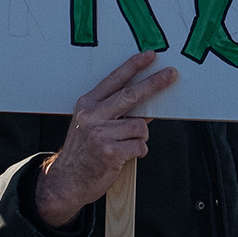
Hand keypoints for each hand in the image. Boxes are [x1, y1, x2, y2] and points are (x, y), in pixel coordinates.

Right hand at [33, 52, 177, 229]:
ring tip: (126, 146)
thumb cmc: (83, 152)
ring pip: (140, 126)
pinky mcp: (110, 152)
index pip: (114, 80)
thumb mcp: (92, 125)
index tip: (149, 55)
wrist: (66, 181)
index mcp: (87, 104)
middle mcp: (92, 116)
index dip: (133, 66)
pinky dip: (138, 151)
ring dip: (140, 137)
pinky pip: (140, 145)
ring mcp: (100, 134)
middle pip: (130, 94)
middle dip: (154, 83)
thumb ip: (115, 112)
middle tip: (171, 74)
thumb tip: (146, 104)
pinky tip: (125, 157)